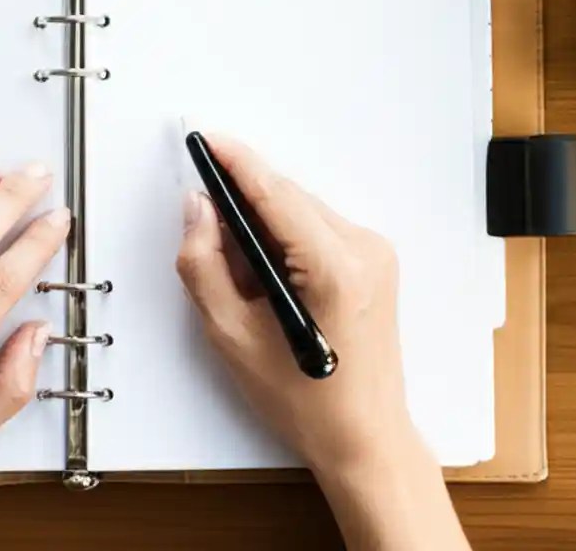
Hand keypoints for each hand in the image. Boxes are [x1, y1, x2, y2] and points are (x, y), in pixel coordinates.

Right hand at [175, 136, 469, 550]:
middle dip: (243, 204)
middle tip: (205, 228)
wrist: (365, 435)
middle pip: (288, 199)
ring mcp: (376, 254)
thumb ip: (204, 265)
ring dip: (265, 227)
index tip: (207, 140)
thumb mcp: (232, 337)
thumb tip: (199, 211)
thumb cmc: (307, 401)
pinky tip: (269, 280)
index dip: (236, 163)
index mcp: (335, 268)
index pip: (275, 194)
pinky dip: (287, 241)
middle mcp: (365, 250)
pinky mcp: (376, 262)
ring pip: (302, 212)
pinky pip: (319, 230)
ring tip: (241, 277)